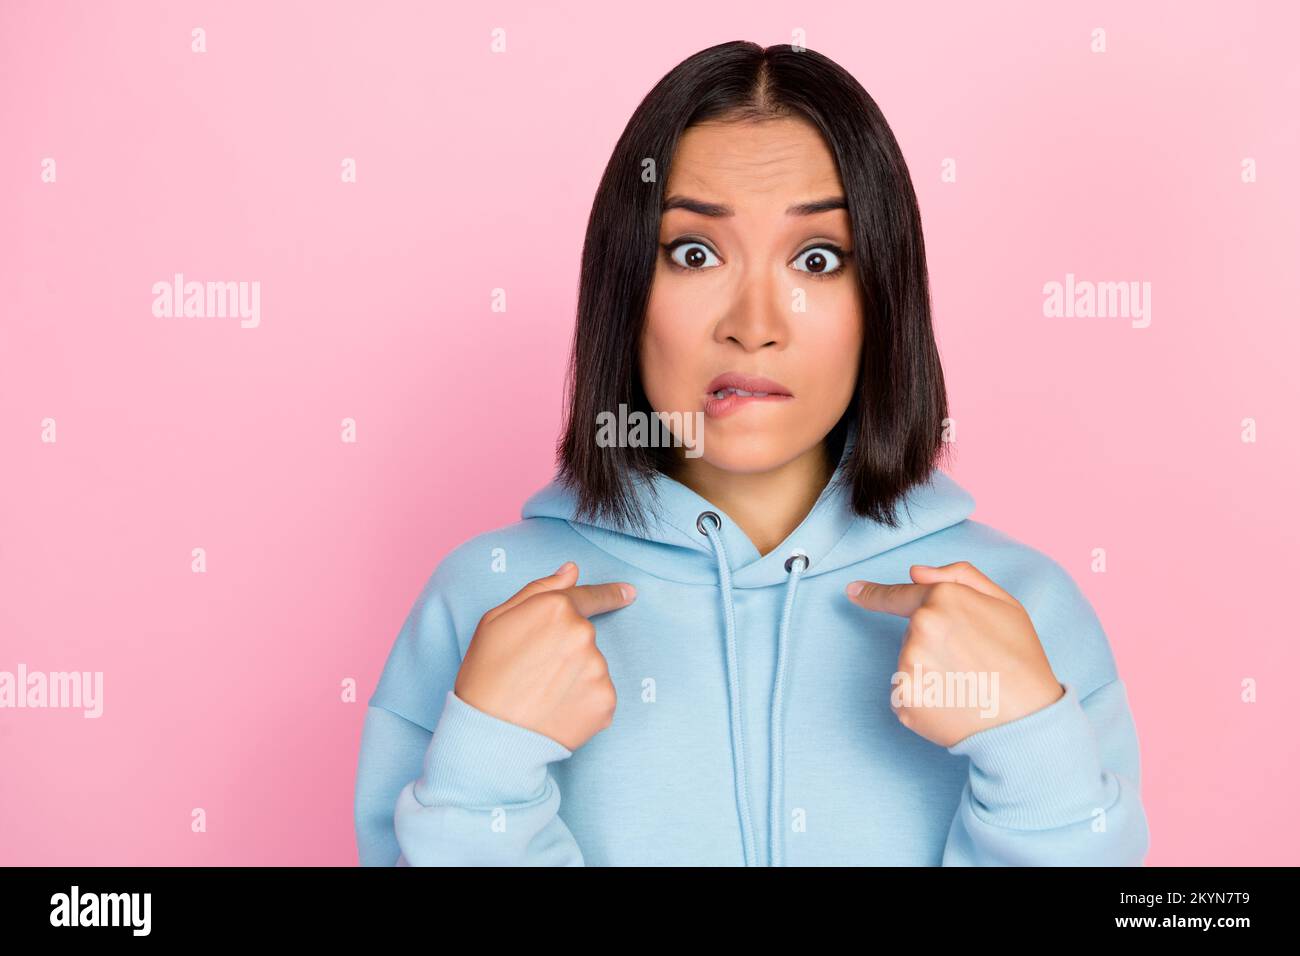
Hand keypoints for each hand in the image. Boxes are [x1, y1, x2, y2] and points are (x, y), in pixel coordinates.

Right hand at [454, 561, 635, 750]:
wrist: (491, 736)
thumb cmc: (485, 676)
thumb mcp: (495, 621)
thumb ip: (539, 590)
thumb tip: (572, 571)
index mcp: (556, 609)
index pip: (591, 596)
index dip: (611, 594)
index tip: (629, 593)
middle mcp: (583, 634)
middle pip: (585, 636)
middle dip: (567, 650)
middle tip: (535, 673)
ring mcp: (597, 669)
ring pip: (592, 666)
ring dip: (575, 677)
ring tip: (542, 694)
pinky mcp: (606, 702)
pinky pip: (598, 695)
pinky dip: (582, 702)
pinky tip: (556, 710)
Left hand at [845, 560, 1063, 747]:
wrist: (1029, 720)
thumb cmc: (1021, 660)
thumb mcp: (1005, 604)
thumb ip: (959, 577)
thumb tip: (914, 572)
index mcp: (942, 599)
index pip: (898, 595)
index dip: (872, 594)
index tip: (853, 591)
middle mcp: (919, 629)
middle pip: (913, 634)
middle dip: (936, 644)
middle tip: (973, 661)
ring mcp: (908, 666)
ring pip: (910, 664)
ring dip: (931, 672)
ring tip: (967, 683)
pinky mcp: (904, 700)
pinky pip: (907, 694)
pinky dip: (926, 700)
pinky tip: (954, 703)